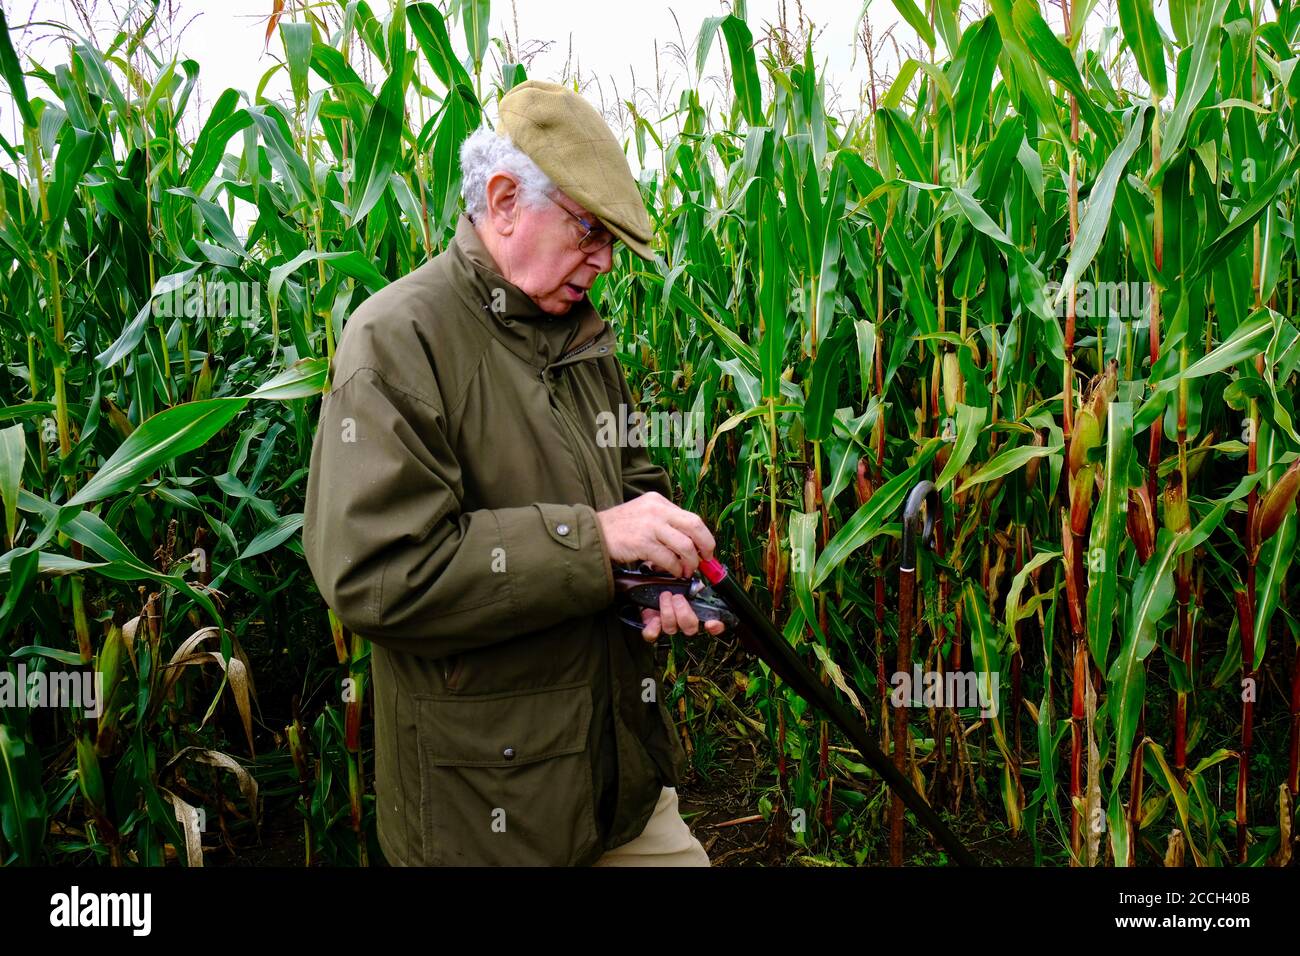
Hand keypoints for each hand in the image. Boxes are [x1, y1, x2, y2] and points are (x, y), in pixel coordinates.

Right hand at [596, 491, 716, 578]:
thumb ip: (665, 523)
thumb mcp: (644, 514)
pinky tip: (673, 572)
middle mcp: (657, 510)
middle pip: (695, 526)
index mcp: (659, 501)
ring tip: (686, 571)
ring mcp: (650, 525)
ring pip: (685, 545)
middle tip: (704, 561)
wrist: (594, 533)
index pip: (692, 517)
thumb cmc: (619, 528)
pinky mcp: (642, 542)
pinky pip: (668, 559)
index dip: (704, 537)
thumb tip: (690, 543)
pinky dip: (675, 569)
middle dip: (705, 547)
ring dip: (690, 562)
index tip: (707, 550)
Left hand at [638, 593, 726, 643]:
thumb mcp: (685, 583)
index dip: (715, 627)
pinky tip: (654, 618)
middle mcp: (684, 624)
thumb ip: (695, 586)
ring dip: (668, 610)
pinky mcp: (653, 629)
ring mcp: (669, 627)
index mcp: (696, 612)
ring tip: (665, 596)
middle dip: (684, 612)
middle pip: (691, 628)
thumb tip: (699, 587)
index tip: (710, 623)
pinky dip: (653, 627)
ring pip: (671, 628)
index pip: (713, 626)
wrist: (650, 590)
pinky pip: (653, 635)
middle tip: (678, 597)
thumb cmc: (670, 587)